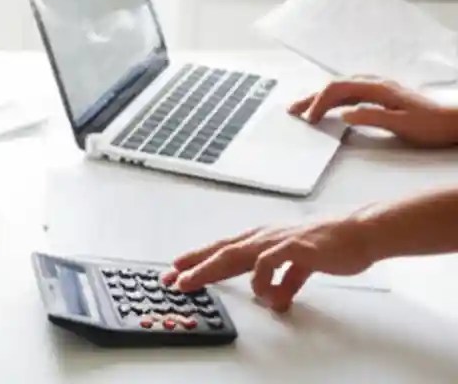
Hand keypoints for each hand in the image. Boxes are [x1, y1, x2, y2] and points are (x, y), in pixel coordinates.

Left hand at [160, 218, 376, 312]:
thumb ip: (286, 281)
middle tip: (170, 277)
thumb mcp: (301, 266)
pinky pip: (267, 265)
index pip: (224, 249)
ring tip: (190, 282)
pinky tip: (268, 297)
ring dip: (208, 269)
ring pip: (233, 255)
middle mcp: (265, 237)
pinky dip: (262, 283)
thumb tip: (275, 299)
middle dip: (193, 265)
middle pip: (220, 251)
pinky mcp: (293, 247)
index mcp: (264, 239)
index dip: (199, 259)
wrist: (361, 233)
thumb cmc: (332, 244)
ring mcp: (277, 240)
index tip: (177, 270)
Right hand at [290, 79, 457, 147]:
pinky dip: (335, 98)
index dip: (319, 102)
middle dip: (313, 97)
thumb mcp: (402, 124)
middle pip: (336, 85)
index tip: (309, 120)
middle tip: (293, 111)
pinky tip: (332, 107)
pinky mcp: (383, 95)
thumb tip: (344, 114)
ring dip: (321, 97)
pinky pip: (351, 92)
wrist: (455, 122)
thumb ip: (371, 117)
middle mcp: (376, 83)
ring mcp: (379, 88)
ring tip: (305, 109)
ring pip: (342, 87)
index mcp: (378, 88)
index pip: (338, 88)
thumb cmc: (431, 125)